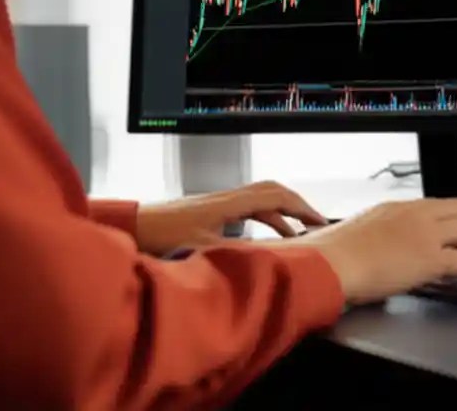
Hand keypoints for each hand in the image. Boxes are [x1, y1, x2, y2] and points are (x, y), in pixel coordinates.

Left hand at [136, 181, 325, 255]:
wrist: (136, 224)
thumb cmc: (163, 234)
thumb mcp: (200, 248)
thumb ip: (231, 255)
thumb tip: (261, 264)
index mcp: (231, 203)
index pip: (276, 198)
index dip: (300, 209)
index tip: (319, 221)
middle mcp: (229, 197)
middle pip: (274, 192)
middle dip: (298, 206)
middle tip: (317, 223)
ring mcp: (222, 202)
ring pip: (262, 199)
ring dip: (283, 213)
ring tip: (299, 234)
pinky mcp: (214, 210)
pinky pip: (250, 208)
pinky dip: (266, 218)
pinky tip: (269, 235)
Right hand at [287, 199, 456, 303]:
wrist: (330, 263)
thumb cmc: (331, 255)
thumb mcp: (355, 236)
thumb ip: (371, 238)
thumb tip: (370, 250)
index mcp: (394, 208)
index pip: (434, 206)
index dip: (452, 216)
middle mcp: (415, 215)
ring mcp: (426, 235)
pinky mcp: (433, 260)